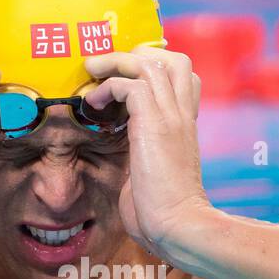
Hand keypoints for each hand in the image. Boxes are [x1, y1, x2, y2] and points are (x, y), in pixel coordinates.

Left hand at [83, 45, 210, 255]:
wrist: (178, 224)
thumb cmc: (164, 211)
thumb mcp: (156, 172)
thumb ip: (148, 154)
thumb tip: (132, 156)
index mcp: (186, 125)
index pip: (184, 77)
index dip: (158, 67)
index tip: (128, 76)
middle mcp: (182, 115)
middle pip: (172, 58)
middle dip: (137, 54)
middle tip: (108, 66)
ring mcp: (170, 116)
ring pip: (147, 63)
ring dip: (114, 63)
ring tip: (92, 72)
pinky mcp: (153, 123)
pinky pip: (128, 84)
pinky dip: (106, 88)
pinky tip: (93, 104)